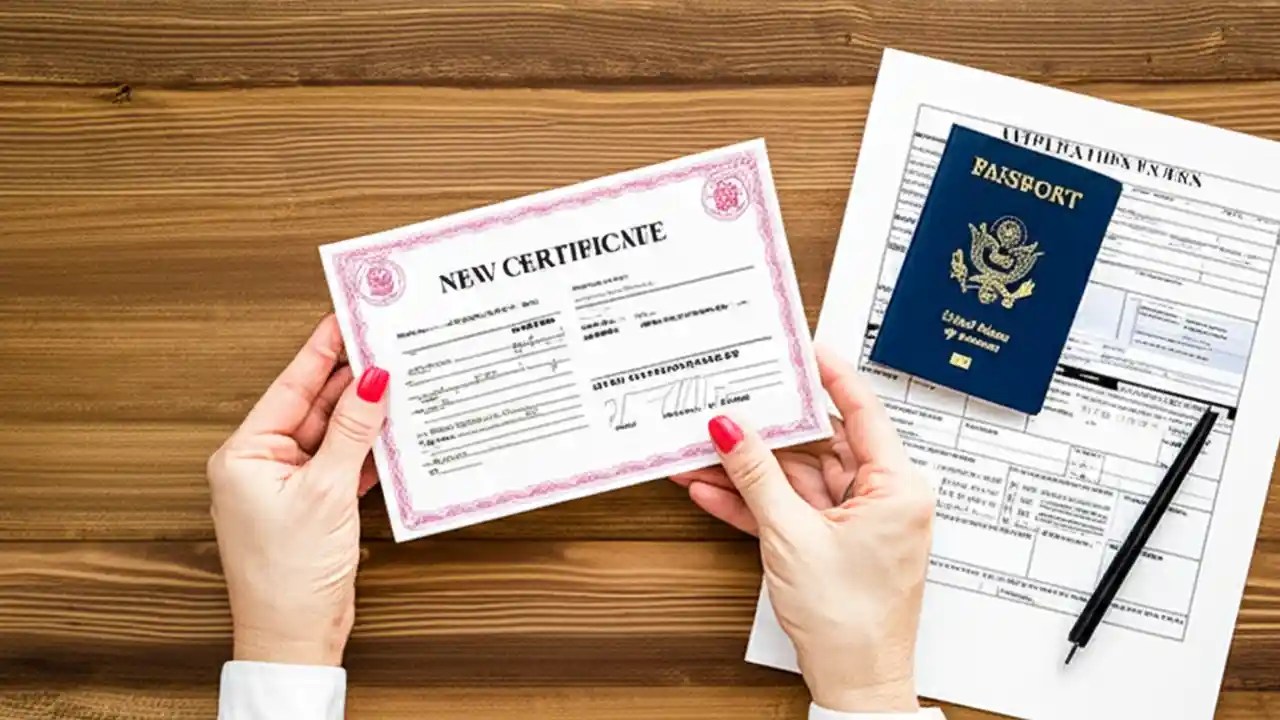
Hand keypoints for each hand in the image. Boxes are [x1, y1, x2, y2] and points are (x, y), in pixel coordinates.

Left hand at [206, 315, 388, 665]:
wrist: (294, 638)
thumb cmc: (289, 575)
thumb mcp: (326, 492)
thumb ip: (352, 431)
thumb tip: (372, 380)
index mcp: (245, 454)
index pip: (291, 386)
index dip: (322, 350)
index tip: (347, 317)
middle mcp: (262, 465)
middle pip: (314, 407)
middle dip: (352, 380)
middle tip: (388, 344)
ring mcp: (288, 486)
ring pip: (333, 435)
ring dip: (365, 417)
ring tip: (401, 383)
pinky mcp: (313, 506)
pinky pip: (343, 464)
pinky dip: (368, 452)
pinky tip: (394, 435)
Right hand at [670, 347, 933, 712]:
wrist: (855, 684)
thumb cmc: (850, 622)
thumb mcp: (792, 537)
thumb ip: (757, 477)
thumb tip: (733, 430)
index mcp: (897, 487)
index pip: (862, 411)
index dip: (830, 375)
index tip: (803, 347)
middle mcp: (883, 498)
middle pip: (820, 445)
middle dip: (768, 431)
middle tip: (732, 402)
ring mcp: (856, 522)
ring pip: (797, 479)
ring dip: (750, 470)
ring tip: (704, 449)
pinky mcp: (832, 543)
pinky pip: (790, 509)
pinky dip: (755, 502)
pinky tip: (713, 488)